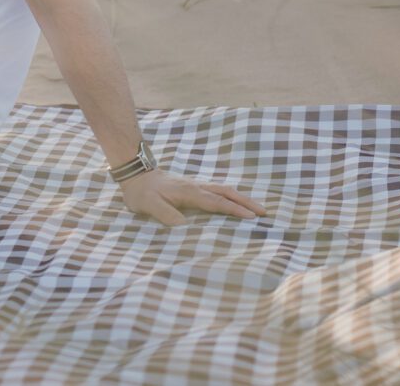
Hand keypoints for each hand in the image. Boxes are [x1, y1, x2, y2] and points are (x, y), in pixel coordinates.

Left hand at [115, 169, 267, 224]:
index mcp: (189, 192)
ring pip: (223, 190)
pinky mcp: (193, 187)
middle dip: (245, 202)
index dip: (233, 210)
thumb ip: (165, 214)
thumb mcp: (148, 205)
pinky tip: (235, 202)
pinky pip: (217, 191)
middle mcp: (196, 186)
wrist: (135, 174)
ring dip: (240, 198)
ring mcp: (196, 185)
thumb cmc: (141, 192)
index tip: (250, 217)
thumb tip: (184, 226)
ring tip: (256, 208)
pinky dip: (230, 196)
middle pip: (226, 193)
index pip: (216, 202)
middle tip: (264, 212)